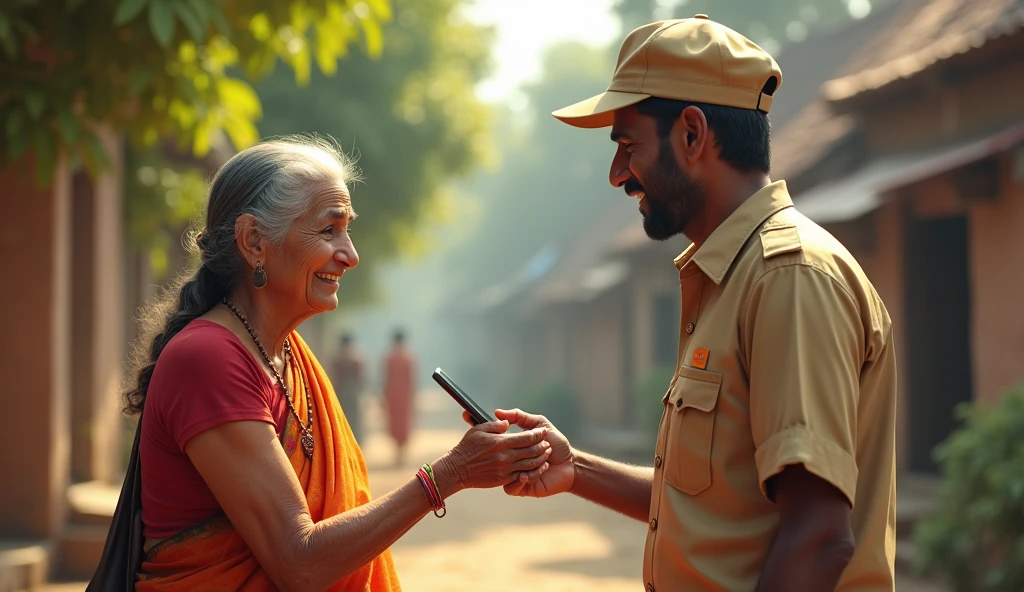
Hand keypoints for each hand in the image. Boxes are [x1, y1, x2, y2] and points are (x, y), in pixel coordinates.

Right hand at [432, 420, 551, 496]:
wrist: (456, 470)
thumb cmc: (466, 448)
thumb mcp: (478, 430)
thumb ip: (495, 425)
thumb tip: (507, 422)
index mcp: (501, 442)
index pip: (526, 437)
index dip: (537, 433)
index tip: (544, 431)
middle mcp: (505, 456)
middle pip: (531, 450)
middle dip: (542, 445)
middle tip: (548, 442)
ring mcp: (506, 470)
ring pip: (531, 464)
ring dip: (541, 458)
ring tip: (546, 454)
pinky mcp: (504, 481)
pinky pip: (524, 476)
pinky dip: (534, 472)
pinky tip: (538, 467)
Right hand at [488, 409, 574, 497]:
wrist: (571, 464)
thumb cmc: (556, 443)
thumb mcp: (538, 423)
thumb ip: (519, 416)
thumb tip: (498, 412)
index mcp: (514, 446)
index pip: (506, 442)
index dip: (518, 439)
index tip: (533, 436)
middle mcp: (512, 461)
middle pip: (510, 458)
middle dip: (528, 452)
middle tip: (545, 447)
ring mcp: (515, 476)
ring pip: (510, 473)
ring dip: (527, 466)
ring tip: (544, 460)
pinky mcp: (521, 489)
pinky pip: (512, 489)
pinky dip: (520, 482)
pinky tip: (527, 475)